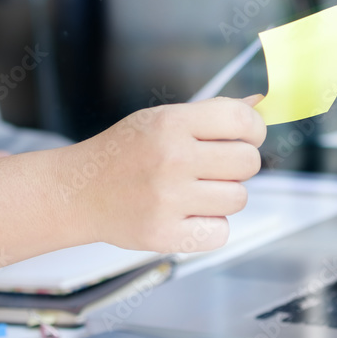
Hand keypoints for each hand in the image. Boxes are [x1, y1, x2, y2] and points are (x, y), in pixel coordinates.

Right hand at [64, 96, 265, 253]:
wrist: (79, 192)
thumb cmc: (124, 153)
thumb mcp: (160, 119)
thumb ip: (210, 113)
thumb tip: (257, 103)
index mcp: (170, 124)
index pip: (242, 120)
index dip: (254, 129)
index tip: (247, 137)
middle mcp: (171, 159)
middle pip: (248, 162)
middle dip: (238, 165)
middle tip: (215, 167)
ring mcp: (167, 200)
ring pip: (238, 199)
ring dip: (224, 197)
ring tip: (195, 191)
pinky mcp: (164, 234)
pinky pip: (220, 232)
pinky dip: (210, 226)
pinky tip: (188, 214)